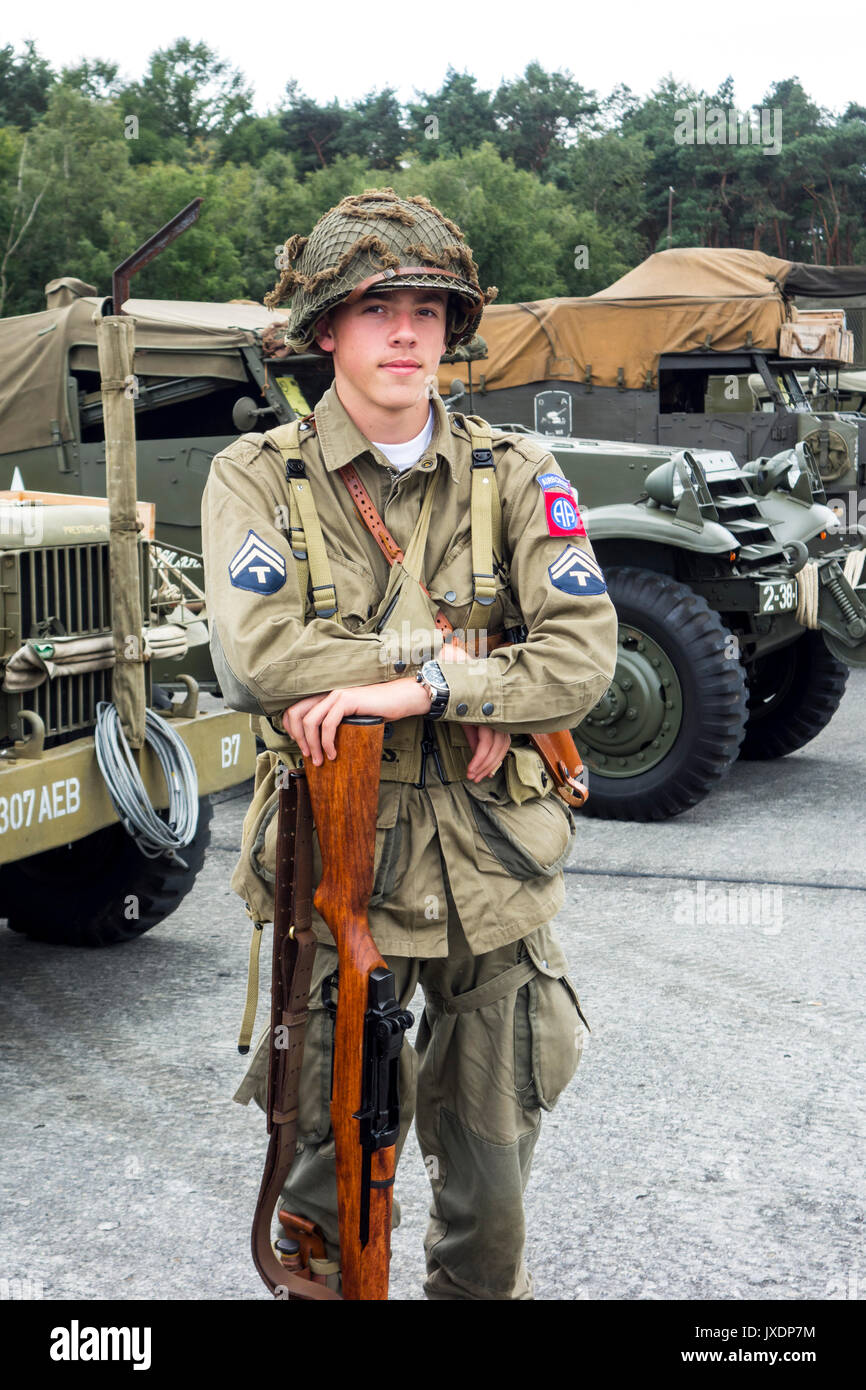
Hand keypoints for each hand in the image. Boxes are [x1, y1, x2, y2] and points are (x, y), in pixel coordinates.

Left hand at [281, 678, 428, 762]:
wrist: (400, 700)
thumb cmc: (378, 712)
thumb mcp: (351, 720)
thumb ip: (336, 726)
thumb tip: (320, 747)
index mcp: (325, 698)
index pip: (294, 710)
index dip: (291, 730)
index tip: (301, 747)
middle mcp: (326, 694)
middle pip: (296, 714)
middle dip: (299, 739)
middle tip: (308, 756)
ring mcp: (336, 695)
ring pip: (310, 721)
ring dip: (312, 745)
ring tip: (320, 760)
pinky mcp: (347, 700)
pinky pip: (328, 724)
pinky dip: (327, 742)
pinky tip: (333, 753)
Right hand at [437, 638, 508, 778]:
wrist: (440, 687)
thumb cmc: (452, 698)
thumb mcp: (466, 719)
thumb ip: (475, 735)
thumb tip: (477, 751)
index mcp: (495, 712)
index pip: (504, 740)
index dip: (497, 758)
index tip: (488, 771)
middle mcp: (497, 713)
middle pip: (502, 746)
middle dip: (491, 765)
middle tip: (480, 777)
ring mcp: (492, 715)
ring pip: (495, 748)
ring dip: (484, 765)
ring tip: (473, 775)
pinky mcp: (483, 718)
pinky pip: (485, 745)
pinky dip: (479, 759)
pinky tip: (471, 768)